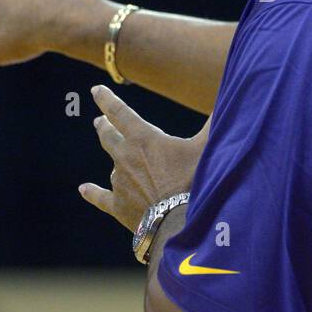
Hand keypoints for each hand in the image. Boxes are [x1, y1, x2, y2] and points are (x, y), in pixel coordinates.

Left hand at [80, 86, 209, 232]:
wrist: (178, 221)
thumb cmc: (194, 180)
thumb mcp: (207, 146)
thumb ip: (214, 121)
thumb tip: (227, 98)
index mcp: (143, 138)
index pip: (119, 112)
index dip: (106, 99)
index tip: (96, 89)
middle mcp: (125, 157)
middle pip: (108, 136)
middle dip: (104, 126)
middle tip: (100, 121)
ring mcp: (119, 182)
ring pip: (112, 167)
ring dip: (113, 158)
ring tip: (114, 155)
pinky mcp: (118, 206)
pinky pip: (100, 197)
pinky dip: (92, 192)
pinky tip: (83, 189)